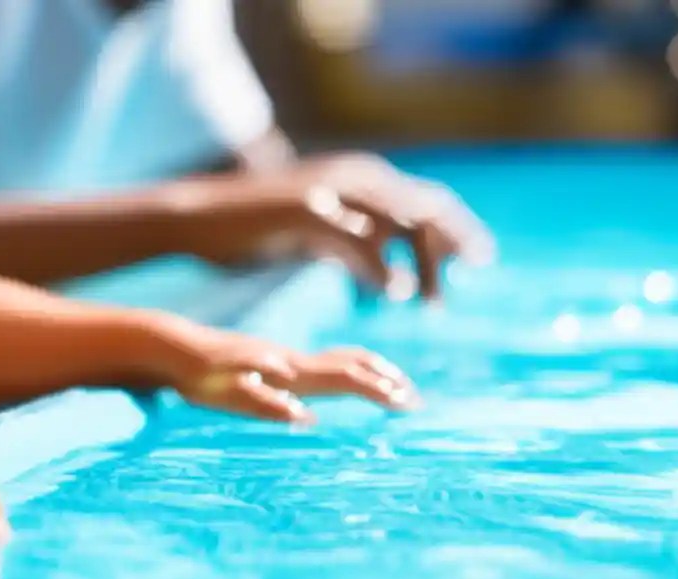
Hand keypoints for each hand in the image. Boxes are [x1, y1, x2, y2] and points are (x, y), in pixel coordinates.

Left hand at [145, 317, 419, 422]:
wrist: (172, 345)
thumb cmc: (196, 376)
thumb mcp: (224, 394)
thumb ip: (264, 404)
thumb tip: (305, 417)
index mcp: (287, 371)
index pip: (344, 378)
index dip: (378, 390)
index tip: (409, 402)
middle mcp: (292, 361)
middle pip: (352, 364)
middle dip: (387, 380)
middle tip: (417, 400)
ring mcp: (284, 357)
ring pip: (341, 359)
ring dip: (373, 371)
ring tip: (396, 385)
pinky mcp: (274, 359)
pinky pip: (324, 362)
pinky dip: (350, 368)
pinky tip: (346, 379)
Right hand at [175, 153, 493, 299]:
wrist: (198, 217)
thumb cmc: (251, 229)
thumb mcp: (313, 234)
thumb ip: (351, 242)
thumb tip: (386, 269)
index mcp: (357, 181)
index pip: (424, 200)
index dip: (456, 229)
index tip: (480, 260)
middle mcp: (352, 178)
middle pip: (424, 207)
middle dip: (454, 242)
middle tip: (476, 275)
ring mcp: (331, 191)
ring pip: (399, 222)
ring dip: (422, 263)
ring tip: (429, 302)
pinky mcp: (308, 209)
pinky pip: (359, 239)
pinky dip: (381, 268)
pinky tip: (393, 293)